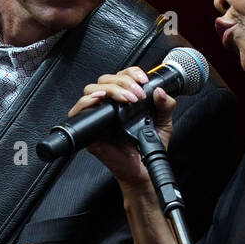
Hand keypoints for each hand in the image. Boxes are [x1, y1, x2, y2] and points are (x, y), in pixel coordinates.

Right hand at [69, 66, 176, 187]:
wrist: (141, 171)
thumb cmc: (147, 147)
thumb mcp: (163, 123)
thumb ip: (165, 105)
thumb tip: (160, 91)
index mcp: (123, 99)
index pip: (120, 75)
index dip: (131, 73)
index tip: (143, 81)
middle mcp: (108, 105)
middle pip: (105, 80)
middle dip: (122, 82)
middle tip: (137, 95)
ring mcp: (97, 116)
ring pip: (92, 90)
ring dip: (110, 89)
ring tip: (126, 98)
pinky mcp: (89, 129)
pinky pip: (78, 111)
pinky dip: (87, 102)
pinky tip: (100, 99)